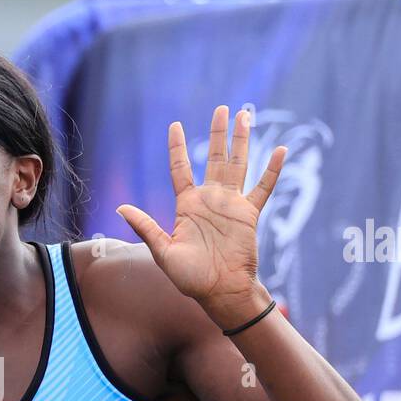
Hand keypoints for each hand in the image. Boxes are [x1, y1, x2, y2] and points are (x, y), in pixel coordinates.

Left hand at [116, 105, 285, 327]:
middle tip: (222, 108)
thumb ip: (145, 227)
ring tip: (245, 115)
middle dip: (218, 133)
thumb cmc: (190, 277)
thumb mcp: (163, 251)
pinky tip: (279, 151)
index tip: (175, 124)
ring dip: (242, 140)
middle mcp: (209, 199)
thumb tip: (120, 208)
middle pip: (214, 157)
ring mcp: (231, 204)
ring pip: (238, 164)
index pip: (180, 167)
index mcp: (187, 205)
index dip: (177, 146)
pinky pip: (263, 188)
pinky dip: (271, 170)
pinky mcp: (249, 215)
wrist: (220, 291)